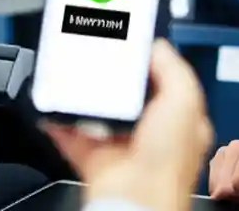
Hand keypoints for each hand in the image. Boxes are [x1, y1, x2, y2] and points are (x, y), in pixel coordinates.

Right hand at [43, 40, 213, 210]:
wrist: (136, 199)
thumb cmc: (168, 161)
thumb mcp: (184, 100)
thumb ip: (173, 69)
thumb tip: (157, 47)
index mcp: (181, 120)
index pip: (167, 81)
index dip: (151, 62)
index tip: (132, 44)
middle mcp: (151, 135)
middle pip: (129, 96)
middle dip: (113, 78)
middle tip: (99, 57)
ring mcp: (122, 148)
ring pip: (98, 114)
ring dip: (84, 97)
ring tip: (75, 76)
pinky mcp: (95, 160)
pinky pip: (71, 135)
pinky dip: (60, 122)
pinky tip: (54, 107)